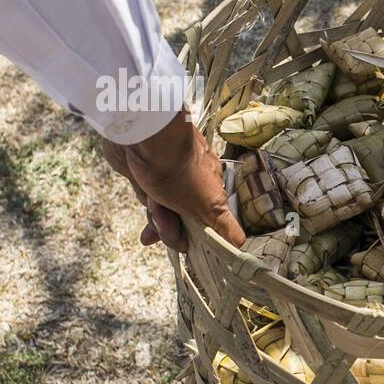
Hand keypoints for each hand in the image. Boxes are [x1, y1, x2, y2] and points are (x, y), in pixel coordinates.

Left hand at [102, 111, 244, 251]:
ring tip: (152, 204)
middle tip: (159, 228)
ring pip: (161, 207)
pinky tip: (146, 197)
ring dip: (155, 213)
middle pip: (181, 218)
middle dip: (169, 226)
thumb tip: (240, 243)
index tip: (185, 246)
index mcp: (211, 191)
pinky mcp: (146, 171)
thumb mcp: (210, 206)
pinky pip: (145, 194)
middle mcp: (191, 185)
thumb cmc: (181, 171)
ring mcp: (167, 178)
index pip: (205, 222)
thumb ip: (225, 226)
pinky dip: (144, 198)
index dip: (193, 236)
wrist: (146, 136)